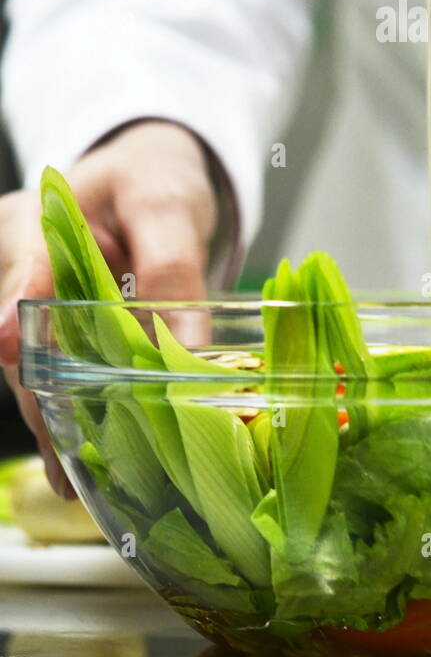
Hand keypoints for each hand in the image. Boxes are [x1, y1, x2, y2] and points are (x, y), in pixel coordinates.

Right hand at [0, 120, 217, 493]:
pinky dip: (77, 417)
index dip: (20, 311)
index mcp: (37, 220)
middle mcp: (19, 267)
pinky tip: (90, 464)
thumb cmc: (152, 177)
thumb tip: (186, 348)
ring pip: (36, 370)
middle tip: (67, 455)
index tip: (12, 345)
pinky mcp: (57, 334)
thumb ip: (174, 267)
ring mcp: (31, 306)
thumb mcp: (168, 204)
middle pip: (23, 340)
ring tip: (78, 480)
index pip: (26, 268)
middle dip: (44, 397)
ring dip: (57, 422)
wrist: (151, 178)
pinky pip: (60, 377)